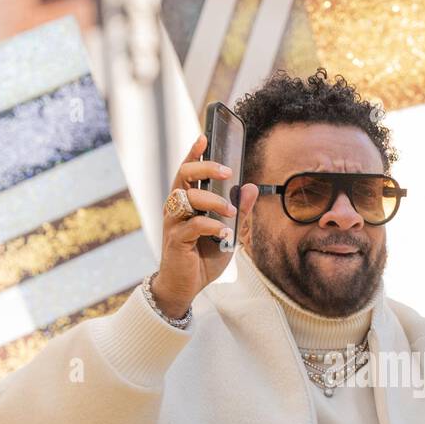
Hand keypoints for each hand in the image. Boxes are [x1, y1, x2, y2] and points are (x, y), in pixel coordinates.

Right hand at [152, 133, 259, 317]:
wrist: (186, 286)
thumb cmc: (203, 257)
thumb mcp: (228, 233)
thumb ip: (239, 212)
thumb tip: (250, 187)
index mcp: (187, 202)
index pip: (188, 171)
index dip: (194, 153)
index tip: (205, 137)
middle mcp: (176, 208)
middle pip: (183, 177)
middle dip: (205, 169)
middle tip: (227, 171)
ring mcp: (173, 223)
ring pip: (187, 199)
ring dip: (213, 201)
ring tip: (231, 211)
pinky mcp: (175, 240)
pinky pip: (193, 225)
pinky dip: (212, 226)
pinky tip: (225, 234)